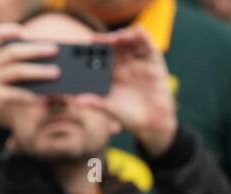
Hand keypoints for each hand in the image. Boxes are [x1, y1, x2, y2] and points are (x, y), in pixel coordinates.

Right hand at [0, 22, 59, 127]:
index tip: (27, 32)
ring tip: (56, 73)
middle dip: (35, 51)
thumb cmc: (3, 83)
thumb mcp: (5, 67)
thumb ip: (19, 59)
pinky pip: (15, 93)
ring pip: (17, 71)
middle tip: (54, 50)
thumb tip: (48, 53)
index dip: (11, 30)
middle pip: (12, 53)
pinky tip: (46, 97)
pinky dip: (31, 95)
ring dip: (38, 71)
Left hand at [72, 27, 175, 156]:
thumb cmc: (130, 117)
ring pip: (130, 41)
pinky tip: (138, 32)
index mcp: (111, 72)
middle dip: (107, 39)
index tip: (87, 45)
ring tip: (116, 38)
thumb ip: (95, 103)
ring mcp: (139, 61)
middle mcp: (124, 64)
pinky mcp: (154, 62)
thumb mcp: (110, 109)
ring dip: (123, 35)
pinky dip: (143, 36)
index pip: (101, 55)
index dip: (94, 48)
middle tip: (99, 40)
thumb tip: (77, 101)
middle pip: (115, 44)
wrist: (153, 124)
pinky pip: (148, 45)